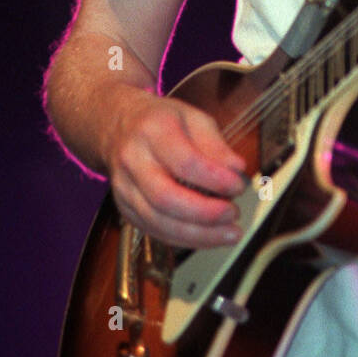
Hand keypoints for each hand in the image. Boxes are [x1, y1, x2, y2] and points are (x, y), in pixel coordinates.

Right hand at [102, 88, 247, 249]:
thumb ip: (215, 143)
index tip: (238, 185)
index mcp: (152, 131)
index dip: (215, 179)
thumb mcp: (193, 117)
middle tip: (233, 213)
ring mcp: (124, 187)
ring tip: (229, 233)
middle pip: (166, 197)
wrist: (118, 125)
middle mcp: (133, 160)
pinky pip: (154, 230)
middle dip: (205, 213)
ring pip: (158, 221)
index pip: (185, 162)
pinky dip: (184, 239)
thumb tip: (236, 168)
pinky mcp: (124, 208)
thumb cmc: (161, 121)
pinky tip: (208, 237)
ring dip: (198, 234)